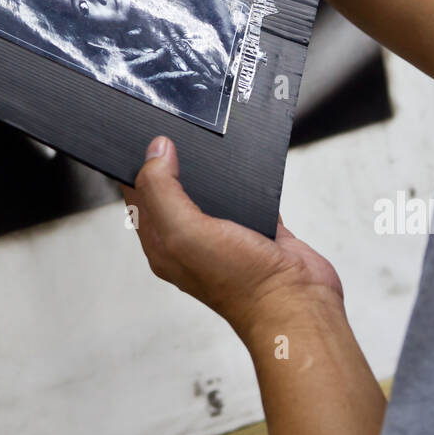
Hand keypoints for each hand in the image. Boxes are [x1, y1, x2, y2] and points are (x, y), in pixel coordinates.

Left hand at [124, 136, 342, 342]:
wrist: (297, 303)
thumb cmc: (241, 282)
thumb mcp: (185, 232)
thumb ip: (163, 190)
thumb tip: (156, 151)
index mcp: (163, 243)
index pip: (138, 196)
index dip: (136, 166)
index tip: (142, 136)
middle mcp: (190, 239)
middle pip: (171, 189)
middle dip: (172, 161)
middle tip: (177, 130)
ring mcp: (225, 233)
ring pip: (210, 189)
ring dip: (211, 168)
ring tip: (211, 139)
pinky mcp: (258, 227)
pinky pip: (247, 193)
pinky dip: (248, 179)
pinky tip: (247, 164)